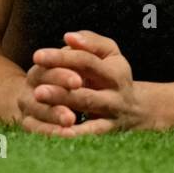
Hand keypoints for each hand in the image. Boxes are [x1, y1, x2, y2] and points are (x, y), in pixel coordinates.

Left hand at [24, 31, 142, 136]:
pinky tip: (55, 133)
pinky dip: (73, 135)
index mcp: (114, 71)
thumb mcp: (109, 54)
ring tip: (42, 109)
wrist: (136, 109)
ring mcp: (111, 115)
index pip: (86, 62)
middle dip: (60, 92)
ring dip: (62, 111)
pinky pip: (89, 134)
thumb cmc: (113, 74)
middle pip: (85, 92)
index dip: (61, 58)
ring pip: (86, 113)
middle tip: (37, 92)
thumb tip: (68, 37)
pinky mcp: (107, 132)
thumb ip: (90, 42)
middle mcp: (115, 94)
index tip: (37, 56)